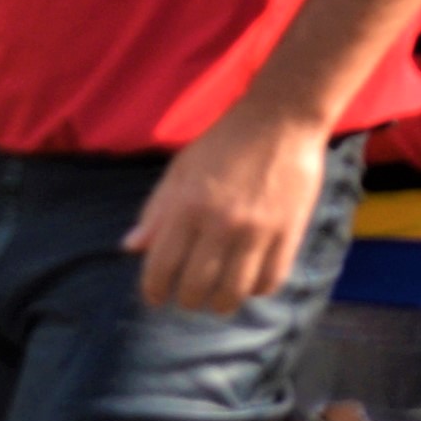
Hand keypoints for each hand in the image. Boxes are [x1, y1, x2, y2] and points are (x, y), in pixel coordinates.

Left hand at [130, 106, 329, 313]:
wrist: (283, 117)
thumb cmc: (225, 141)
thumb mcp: (181, 168)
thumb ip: (156, 210)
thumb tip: (130, 248)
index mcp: (188, 205)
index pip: (161, 268)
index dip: (154, 290)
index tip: (156, 296)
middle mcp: (220, 222)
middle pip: (196, 288)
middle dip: (187, 299)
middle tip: (190, 294)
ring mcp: (258, 229)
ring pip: (233, 293)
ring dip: (221, 303)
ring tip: (219, 297)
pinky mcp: (289, 231)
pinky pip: (269, 280)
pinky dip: (256, 290)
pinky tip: (249, 281)